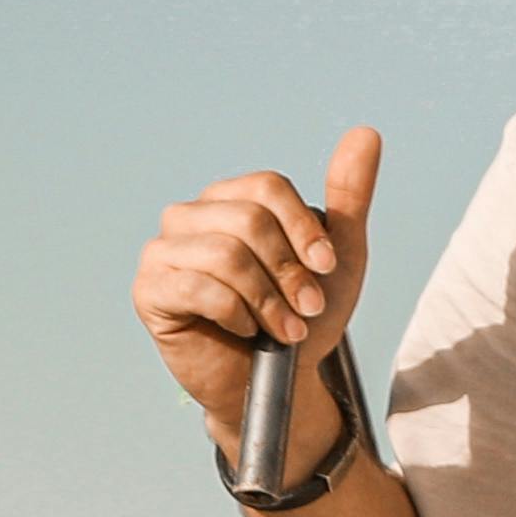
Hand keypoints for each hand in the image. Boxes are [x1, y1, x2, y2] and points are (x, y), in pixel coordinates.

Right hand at [132, 126, 386, 469]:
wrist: (279, 382)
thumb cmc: (303, 315)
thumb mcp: (337, 257)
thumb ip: (348, 196)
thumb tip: (366, 133)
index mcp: (229, 200)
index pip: (268, 187)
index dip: (304, 229)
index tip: (327, 267)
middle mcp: (189, 217)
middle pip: (248, 220)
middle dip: (290, 271)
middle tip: (308, 308)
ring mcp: (163, 252)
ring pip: (225, 255)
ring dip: (269, 300)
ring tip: (286, 328)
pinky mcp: (149, 291)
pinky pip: (198, 288)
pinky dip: (237, 315)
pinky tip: (247, 332)